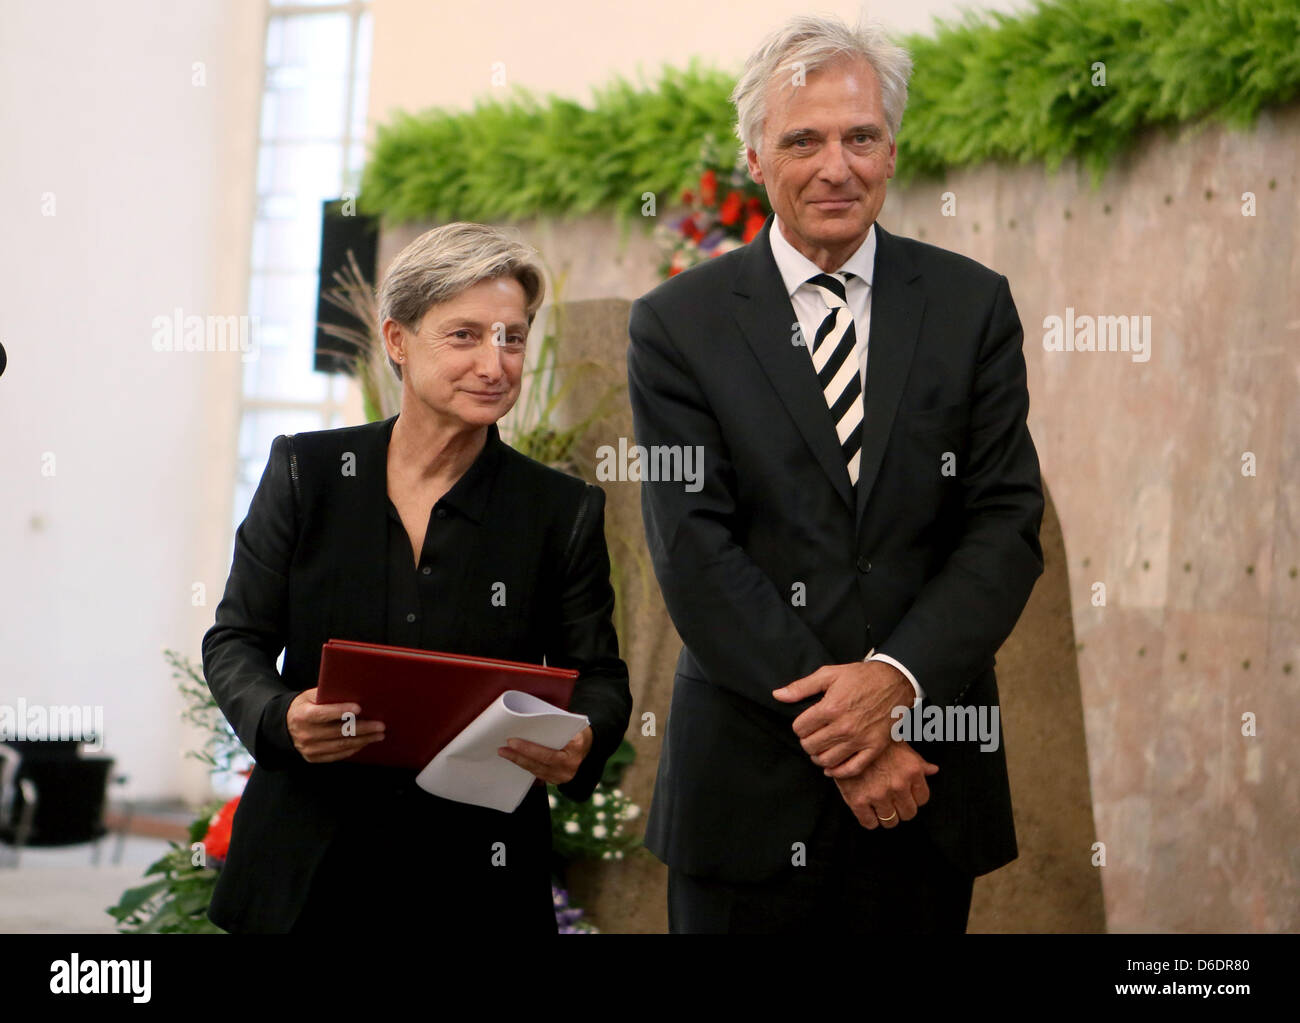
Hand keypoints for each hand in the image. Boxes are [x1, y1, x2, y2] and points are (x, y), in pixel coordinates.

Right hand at [286, 687, 385, 762]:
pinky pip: (337, 755)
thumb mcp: (310, 696)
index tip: (358, 708)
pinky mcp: (313, 758)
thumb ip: (327, 694)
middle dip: (362, 729)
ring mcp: (309, 748)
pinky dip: (353, 748)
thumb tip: (353, 691)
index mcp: (303, 715)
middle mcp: (305, 734)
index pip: (323, 714)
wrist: (285, 726)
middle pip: (338, 732)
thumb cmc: (304, 706)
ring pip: (341, 745)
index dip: (341, 711)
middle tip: (380, 725)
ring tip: (379, 735)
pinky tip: (365, 742)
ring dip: (363, 740)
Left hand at [498, 726, 592, 784]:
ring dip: (519, 762)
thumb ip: (554, 725)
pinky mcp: (558, 781)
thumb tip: (527, 723)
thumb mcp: (570, 724)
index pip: (548, 753)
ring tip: (504, 753)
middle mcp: (571, 766)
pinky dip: (527, 766)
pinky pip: (539, 774)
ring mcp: (565, 776)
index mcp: (576, 748)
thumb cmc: (577, 730)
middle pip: (540, 764)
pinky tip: (515, 760)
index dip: (528, 749)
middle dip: (519, 756)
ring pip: (537, 771)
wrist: (590, 746)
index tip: (512, 741)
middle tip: (503, 748)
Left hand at [773, 660, 913, 775]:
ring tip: (821, 748)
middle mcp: (844, 727)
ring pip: (827, 760)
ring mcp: (860, 740)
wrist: (895, 681)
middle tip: (813, 736)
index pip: (800, 729)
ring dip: (819, 756)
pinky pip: (851, 769)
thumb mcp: (829, 674)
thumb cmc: (861, 676)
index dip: (799, 726)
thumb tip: (777, 695)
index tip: (806, 723)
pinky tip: (832, 767)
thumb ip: (801, 687)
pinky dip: (838, 772)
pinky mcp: (874, 748)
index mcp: (830, 708)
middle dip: (807, 741)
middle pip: (811, 746)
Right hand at [833, 739, 937, 828]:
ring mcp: (878, 794)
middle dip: (901, 808)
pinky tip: (867, 809)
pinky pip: (869, 823)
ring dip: (886, 815)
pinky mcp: (857, 800)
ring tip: (879, 805)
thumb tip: (933, 770)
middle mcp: (898, 785)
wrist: (846, 737)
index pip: (923, 799)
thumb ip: (918, 761)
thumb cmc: (875, 740)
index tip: (906, 794)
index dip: (914, 797)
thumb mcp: (901, 746)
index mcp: (912, 771)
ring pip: (890, 821)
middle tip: (892, 801)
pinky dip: (869, 819)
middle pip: (909, 813)